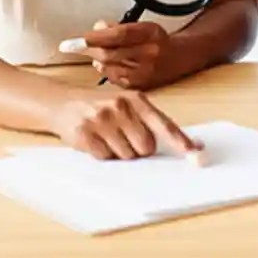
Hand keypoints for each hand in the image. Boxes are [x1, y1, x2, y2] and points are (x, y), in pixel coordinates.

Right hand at [48, 88, 201, 159]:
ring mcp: (102, 119)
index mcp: (136, 99)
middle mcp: (120, 106)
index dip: (180, 141)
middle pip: (146, 147)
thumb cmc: (100, 105)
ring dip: (119, 152)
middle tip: (124, 137)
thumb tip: (179, 145)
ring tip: (107, 136)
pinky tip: (95, 140)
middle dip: (138, 149)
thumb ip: (148, 121)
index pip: (163, 124)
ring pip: (126, 156)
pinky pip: (106, 158)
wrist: (62, 102)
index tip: (195, 153)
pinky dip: (102, 154)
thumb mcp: (126, 104)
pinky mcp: (86, 134)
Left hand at [81, 21, 182, 89]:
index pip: (118, 34)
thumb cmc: (158, 39)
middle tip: (75, 46)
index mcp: (149, 33)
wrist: (180, 58)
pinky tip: (108, 65)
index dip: (96, 36)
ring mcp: (145, 72)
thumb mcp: (142, 26)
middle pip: (110, 53)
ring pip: (109, 67)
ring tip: (97, 53)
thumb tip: (96, 28)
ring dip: (97, 60)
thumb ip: (119, 27)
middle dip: (90, 49)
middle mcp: (149, 53)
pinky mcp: (141, 85)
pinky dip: (107, 71)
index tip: (81, 37)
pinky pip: (115, 79)